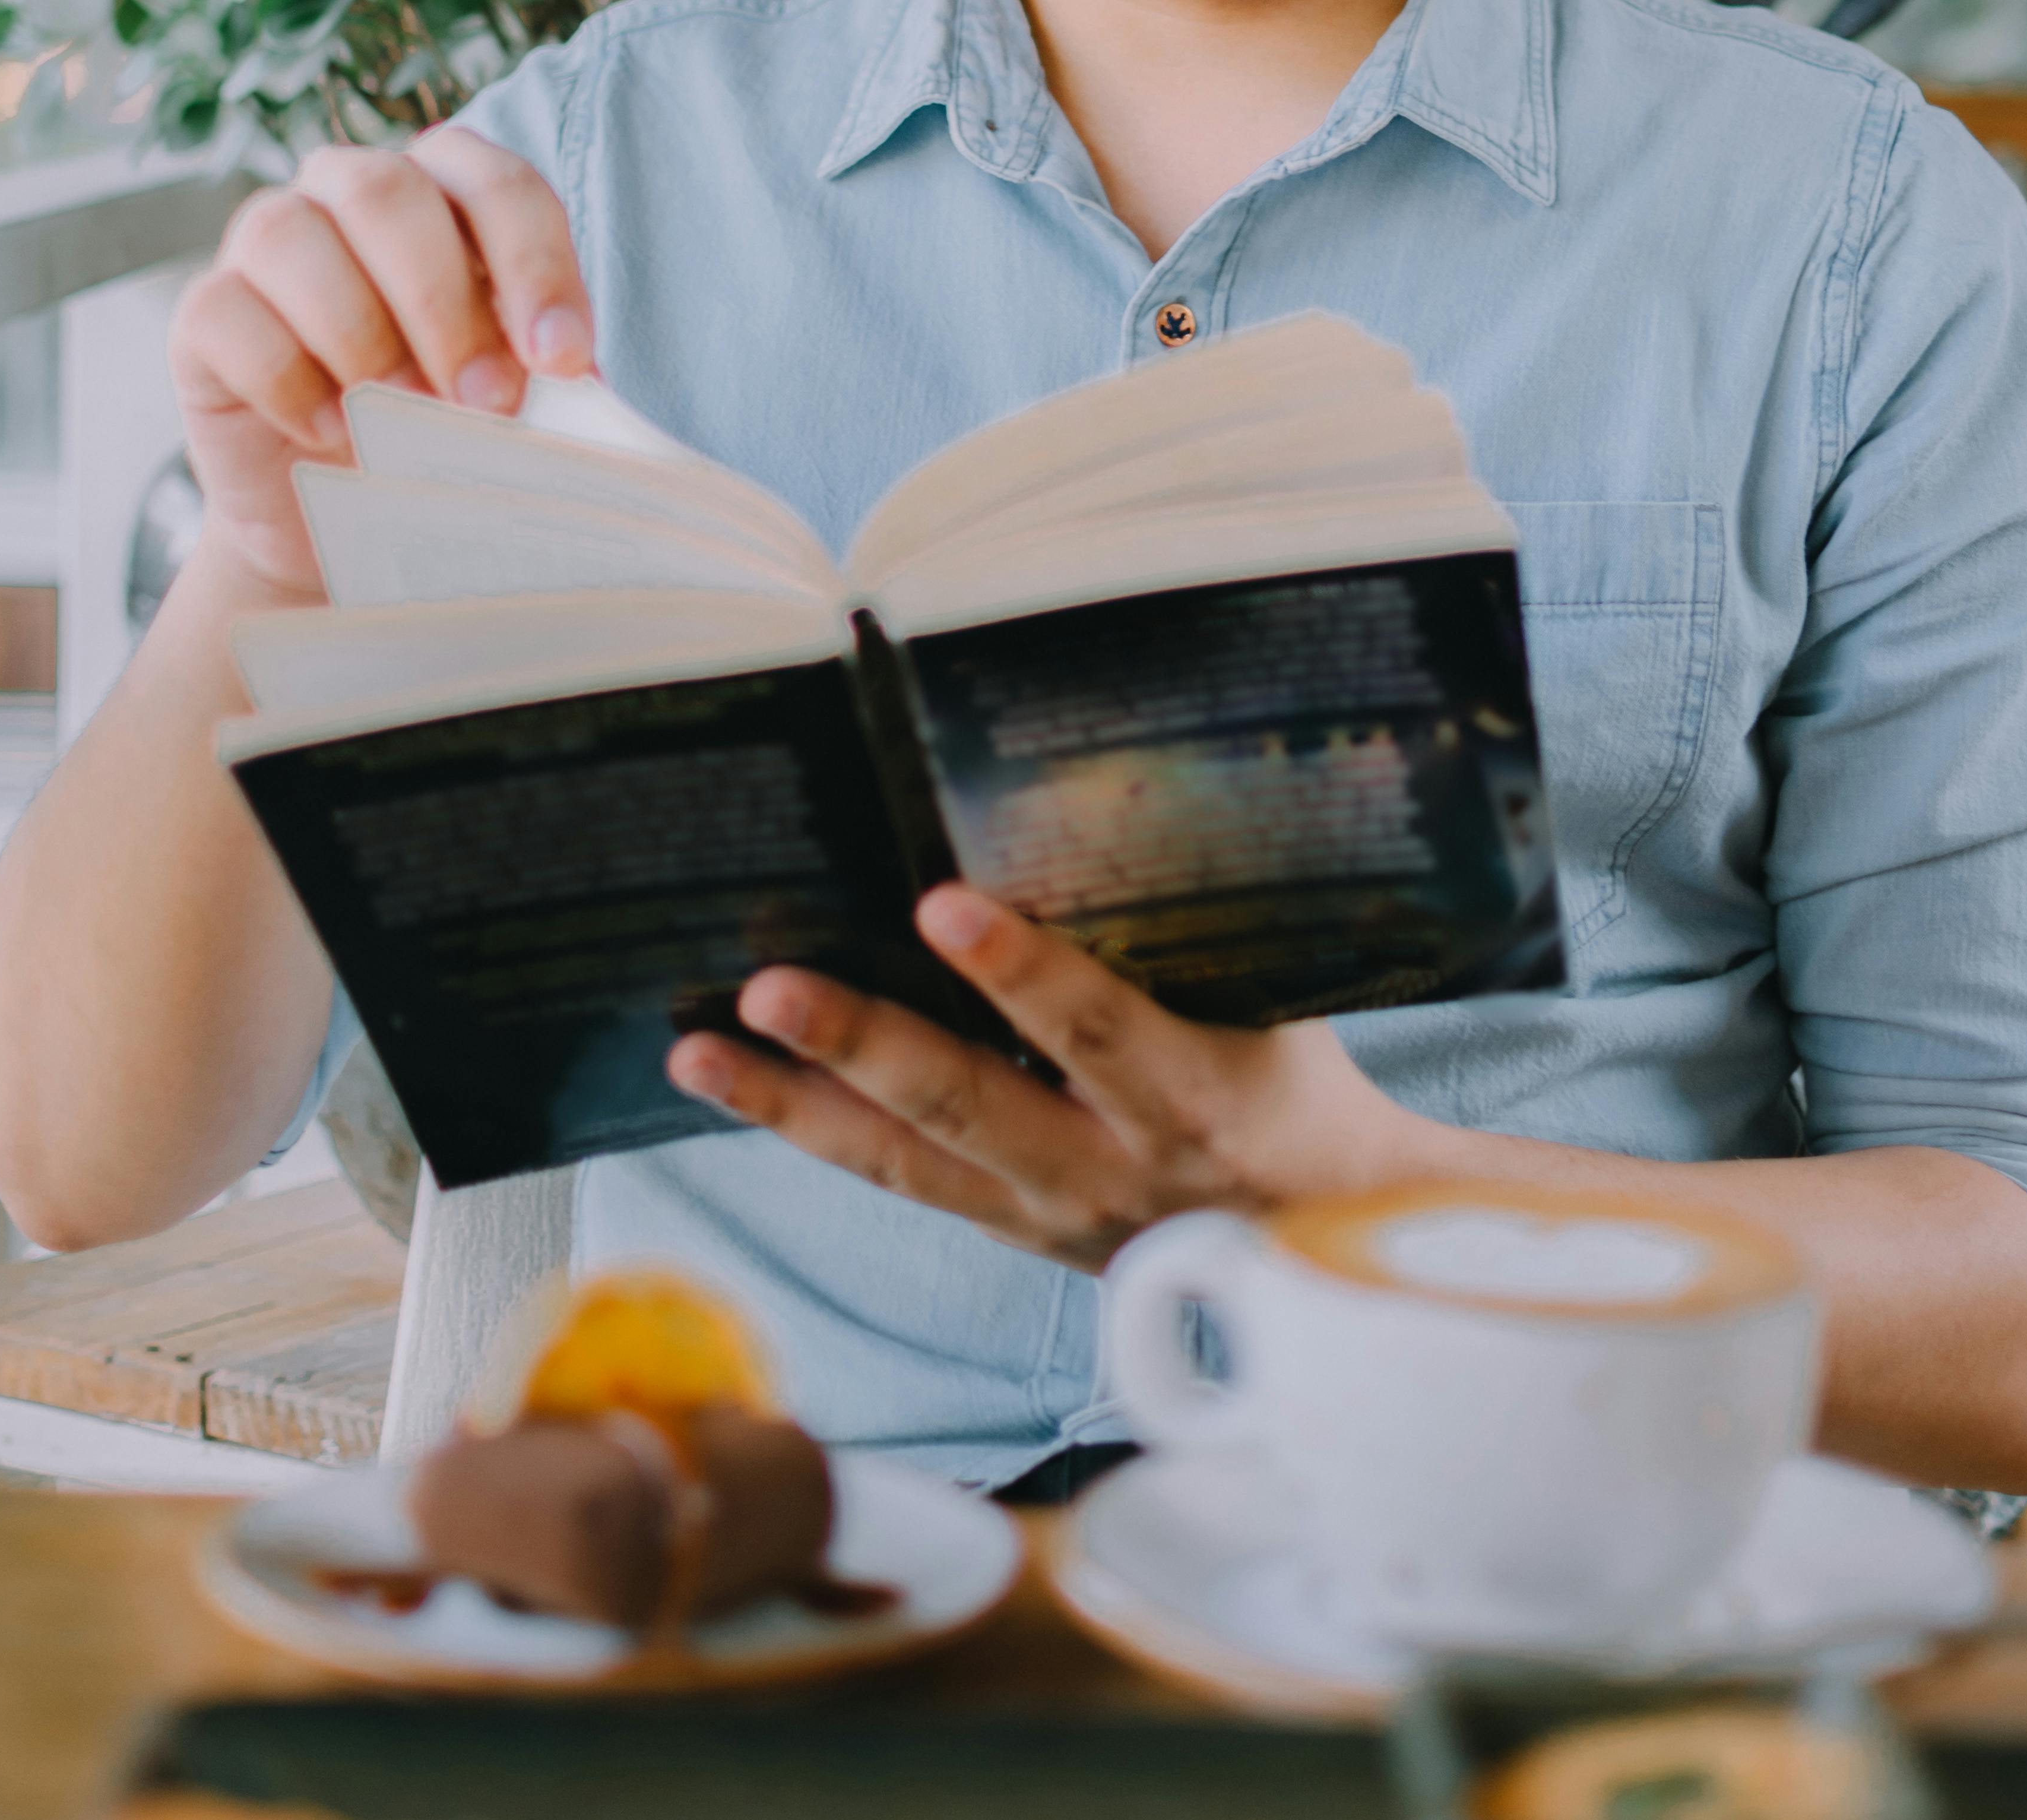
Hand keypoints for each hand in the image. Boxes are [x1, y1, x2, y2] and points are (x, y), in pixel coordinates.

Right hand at [170, 130, 596, 591]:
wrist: (336, 519)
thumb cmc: (435, 431)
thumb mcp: (502, 396)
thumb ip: (535, 370)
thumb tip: (582, 383)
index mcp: (442, 190)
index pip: (495, 184)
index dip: (535, 264)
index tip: (564, 360)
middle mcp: (346, 191)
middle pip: (389, 194)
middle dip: (444, 301)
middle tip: (486, 402)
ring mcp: (265, 242)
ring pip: (292, 235)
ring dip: (361, 333)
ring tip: (405, 415)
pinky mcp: (203, 314)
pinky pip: (229, 314)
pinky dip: (287, 378)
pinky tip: (331, 433)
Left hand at [665, 886, 1442, 1270]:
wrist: (1329, 1240)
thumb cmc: (1298, 1083)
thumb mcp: (1278, 1003)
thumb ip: (1200, 928)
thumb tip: (1113, 787)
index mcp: (1192, 1099)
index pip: (1096, 1029)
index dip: (1021, 972)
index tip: (942, 905)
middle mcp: (1108, 1169)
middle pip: (969, 1109)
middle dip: (862, 1048)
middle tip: (766, 989)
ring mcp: (1046, 1216)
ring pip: (904, 1164)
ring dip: (793, 1107)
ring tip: (697, 1054)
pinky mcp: (1007, 1232)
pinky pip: (898, 1182)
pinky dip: (811, 1134)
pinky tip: (734, 1092)